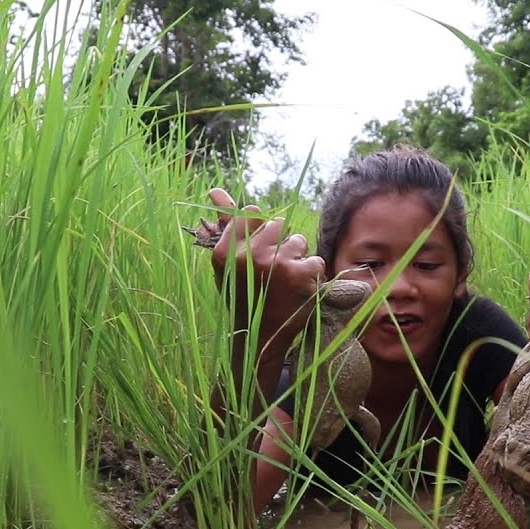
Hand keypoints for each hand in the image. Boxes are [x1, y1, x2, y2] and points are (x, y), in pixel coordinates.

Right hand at [204, 188, 324, 345]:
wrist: (260, 339)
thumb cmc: (244, 295)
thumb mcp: (228, 263)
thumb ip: (226, 224)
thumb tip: (214, 189)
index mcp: (224, 250)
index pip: (253, 212)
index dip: (262, 231)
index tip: (259, 253)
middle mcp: (245, 254)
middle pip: (278, 224)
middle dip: (280, 245)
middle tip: (271, 273)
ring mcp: (273, 263)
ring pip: (298, 241)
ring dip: (297, 259)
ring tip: (285, 282)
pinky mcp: (298, 274)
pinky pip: (315, 260)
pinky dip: (312, 275)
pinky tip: (299, 291)